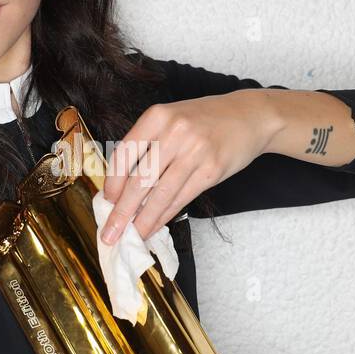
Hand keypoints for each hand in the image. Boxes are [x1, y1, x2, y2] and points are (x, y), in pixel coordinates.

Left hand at [100, 90, 279, 243]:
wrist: (249, 116)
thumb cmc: (204, 120)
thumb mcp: (172, 119)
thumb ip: (148, 144)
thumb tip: (122, 186)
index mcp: (158, 116)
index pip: (124, 154)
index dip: (112, 183)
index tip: (105, 202)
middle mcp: (175, 132)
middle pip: (139, 179)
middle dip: (122, 211)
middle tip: (110, 233)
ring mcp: (195, 152)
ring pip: (160, 194)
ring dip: (143, 221)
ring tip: (131, 237)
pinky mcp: (212, 171)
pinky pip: (181, 199)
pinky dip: (165, 216)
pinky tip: (154, 226)